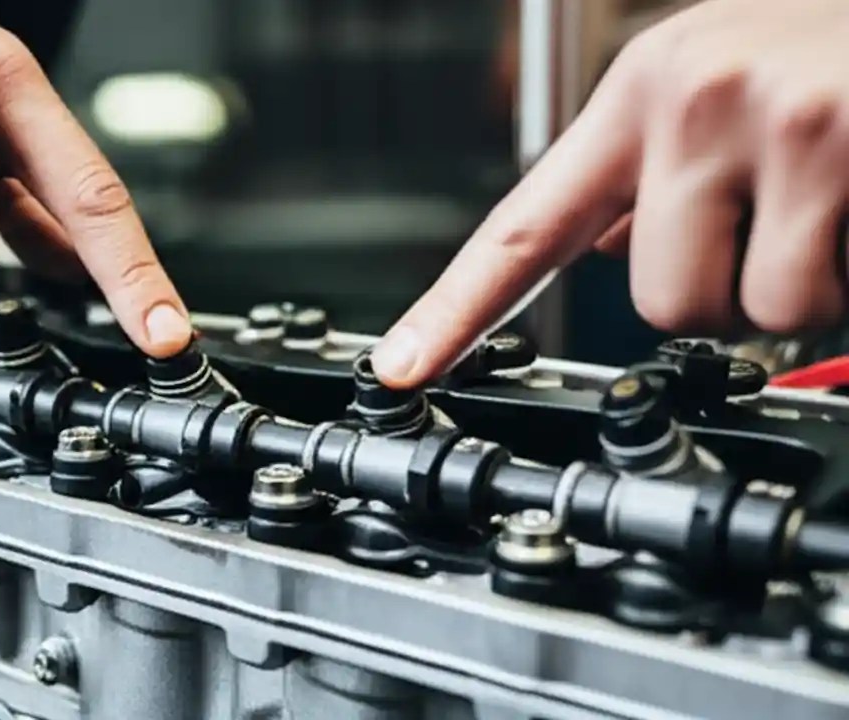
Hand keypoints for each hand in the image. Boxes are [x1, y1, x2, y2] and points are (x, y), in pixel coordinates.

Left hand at [373, 0, 848, 386]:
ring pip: (749, 312)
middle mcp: (689, 99)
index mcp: (640, 93)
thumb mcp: (720, 90)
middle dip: (729, 293)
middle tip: (785, 225)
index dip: (452, 310)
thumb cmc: (833, 47)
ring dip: (805, 286)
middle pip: (656, 302)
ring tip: (834, 205)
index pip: (523, 227)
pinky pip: (819, 297)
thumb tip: (587, 247)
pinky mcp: (840, 144)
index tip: (398, 367)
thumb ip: (650, 177)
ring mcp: (772, 120)